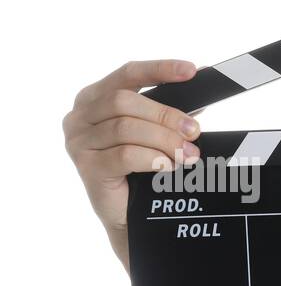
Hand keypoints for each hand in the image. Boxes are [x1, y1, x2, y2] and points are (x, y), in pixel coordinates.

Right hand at [63, 59, 204, 271]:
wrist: (129, 215)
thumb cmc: (140, 170)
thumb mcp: (152, 135)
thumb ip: (166, 115)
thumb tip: (198, 104)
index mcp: (93, 98)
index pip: (127, 74)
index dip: (160, 69)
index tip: (191, 70)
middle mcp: (80, 116)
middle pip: (125, 102)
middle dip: (166, 115)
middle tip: (194, 132)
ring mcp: (78, 141)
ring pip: (127, 128)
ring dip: (165, 141)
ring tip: (188, 155)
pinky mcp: (86, 166)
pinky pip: (125, 155)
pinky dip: (154, 158)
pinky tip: (169, 166)